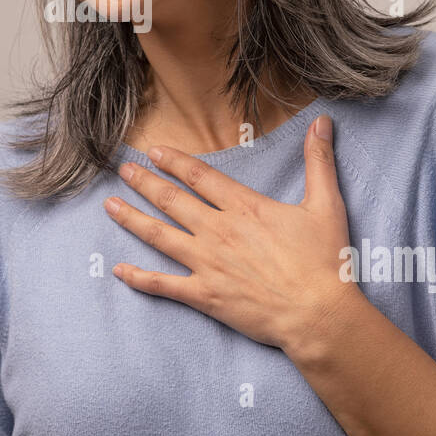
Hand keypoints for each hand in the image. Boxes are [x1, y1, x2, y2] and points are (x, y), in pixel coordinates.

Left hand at [106, 113, 363, 355]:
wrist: (317, 314)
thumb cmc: (323, 262)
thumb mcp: (326, 204)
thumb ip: (318, 160)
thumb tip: (323, 121)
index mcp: (244, 207)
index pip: (200, 176)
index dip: (175, 162)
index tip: (154, 152)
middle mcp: (218, 231)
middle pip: (172, 200)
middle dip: (144, 183)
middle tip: (123, 170)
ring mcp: (207, 263)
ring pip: (159, 236)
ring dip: (132, 219)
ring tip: (109, 205)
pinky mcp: (204, 295)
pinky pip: (163, 285)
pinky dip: (139, 278)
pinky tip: (119, 270)